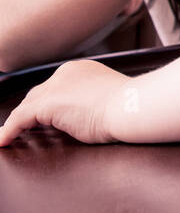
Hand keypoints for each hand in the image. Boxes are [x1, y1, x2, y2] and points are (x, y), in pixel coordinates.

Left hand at [0, 60, 122, 145]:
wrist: (133, 106)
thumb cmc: (131, 107)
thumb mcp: (109, 100)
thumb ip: (94, 103)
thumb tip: (88, 117)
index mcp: (80, 70)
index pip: (55, 88)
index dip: (45, 106)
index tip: (41, 121)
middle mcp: (65, 73)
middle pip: (38, 95)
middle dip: (30, 113)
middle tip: (24, 131)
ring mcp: (56, 87)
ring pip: (27, 106)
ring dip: (17, 123)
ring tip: (9, 137)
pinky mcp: (49, 104)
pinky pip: (20, 119)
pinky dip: (9, 131)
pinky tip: (3, 142)